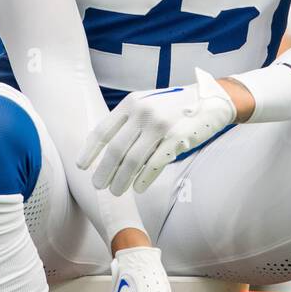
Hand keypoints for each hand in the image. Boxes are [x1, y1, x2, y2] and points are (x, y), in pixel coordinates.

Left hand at [78, 67, 235, 194]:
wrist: (209, 100)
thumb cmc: (174, 106)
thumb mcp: (147, 103)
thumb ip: (128, 121)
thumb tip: (105, 150)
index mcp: (132, 103)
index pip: (103, 130)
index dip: (90, 150)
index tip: (81, 166)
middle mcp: (143, 112)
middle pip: (115, 149)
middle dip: (104, 171)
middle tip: (98, 185)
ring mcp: (160, 125)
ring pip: (132, 160)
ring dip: (121, 180)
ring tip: (116, 191)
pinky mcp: (176, 138)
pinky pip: (154, 165)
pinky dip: (143, 179)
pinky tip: (137, 188)